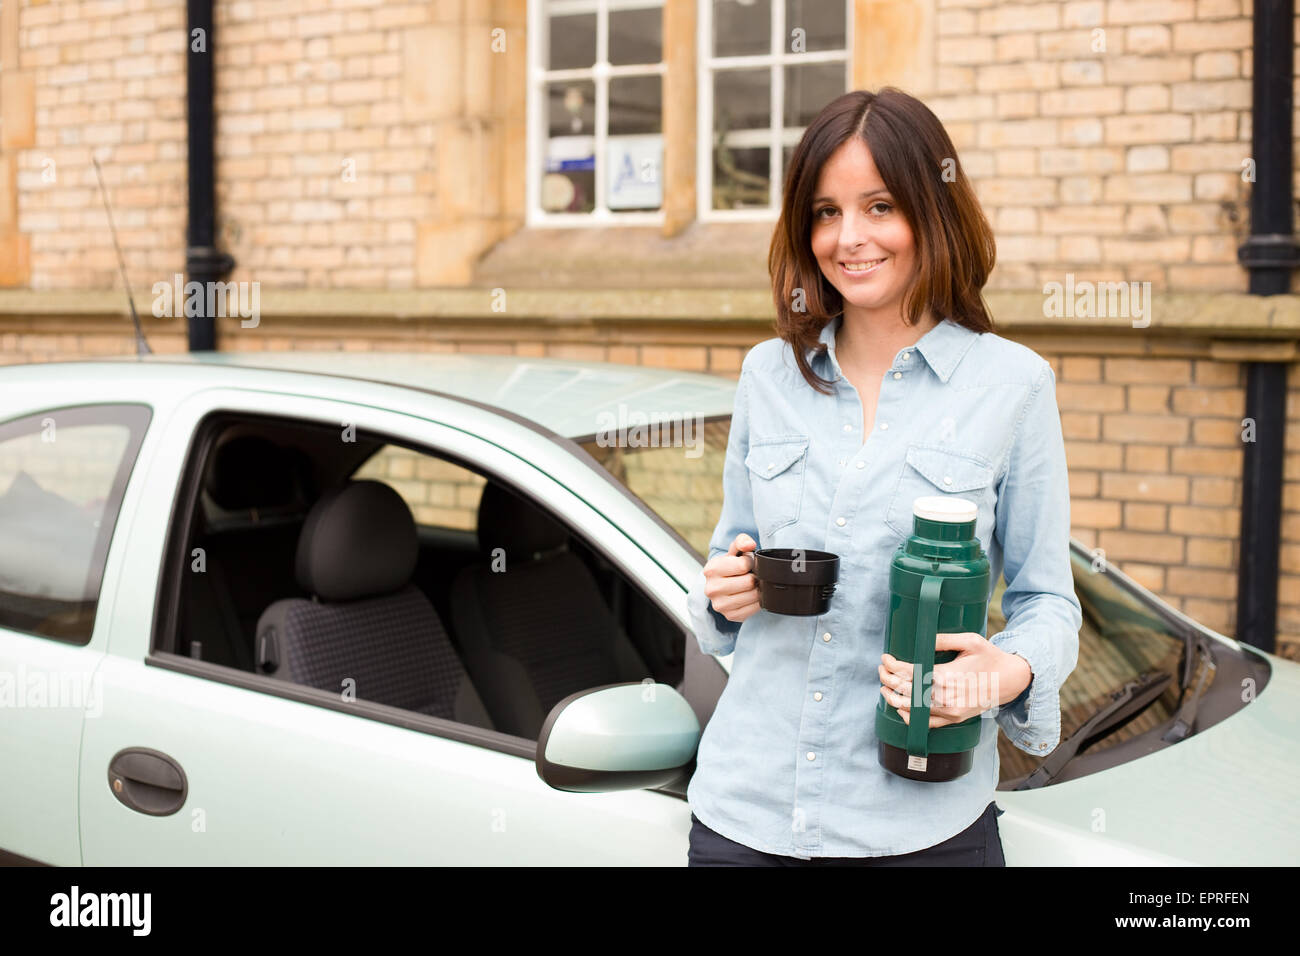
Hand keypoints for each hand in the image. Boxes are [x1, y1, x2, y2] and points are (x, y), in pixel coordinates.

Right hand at [702, 533, 759, 622]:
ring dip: (757, 589)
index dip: (750, 563)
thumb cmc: (731, 566)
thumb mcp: (734, 551)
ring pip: (752, 595)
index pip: (743, 565)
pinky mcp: (730, 616)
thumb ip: (742, 541)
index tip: (746, 564)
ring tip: (751, 585)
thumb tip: (749, 544)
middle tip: (750, 576)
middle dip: (754, 577)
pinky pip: (754, 608)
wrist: (723, 585)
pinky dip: (757, 601)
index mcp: (711, 569)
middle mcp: (712, 589)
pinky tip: (751, 595)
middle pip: (748, 582)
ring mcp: (720, 605)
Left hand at [878, 632, 1032, 728]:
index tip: (885, 658)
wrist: (1010, 680)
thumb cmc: (990, 658)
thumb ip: (944, 639)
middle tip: (881, 669)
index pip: (909, 673)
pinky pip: (926, 724)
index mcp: (946, 676)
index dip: (893, 665)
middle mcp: (945, 697)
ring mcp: (949, 711)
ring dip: (893, 698)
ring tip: (884, 687)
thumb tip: (922, 639)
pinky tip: (901, 708)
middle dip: (888, 679)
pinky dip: (910, 717)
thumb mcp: (971, 641)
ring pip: (912, 710)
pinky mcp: (953, 719)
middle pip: (906, 691)